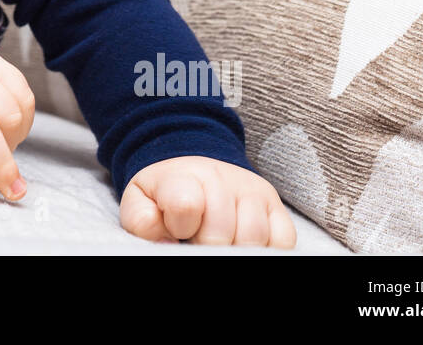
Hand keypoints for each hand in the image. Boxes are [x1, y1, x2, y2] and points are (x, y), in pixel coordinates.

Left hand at [120, 156, 297, 247]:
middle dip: (205, 245)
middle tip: (196, 239)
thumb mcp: (140, 202)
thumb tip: (164, 240)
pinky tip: (242, 244)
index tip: (176, 229)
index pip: (186, 205)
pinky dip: (266, 250)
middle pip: (221, 231)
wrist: (192, 171)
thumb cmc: (164, 195)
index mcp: (183, 176)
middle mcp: (222, 177)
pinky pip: (282, 240)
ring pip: (253, 238)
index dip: (180, 227)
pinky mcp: (275, 206)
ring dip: (234, 249)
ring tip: (217, 242)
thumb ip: (141, 220)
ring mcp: (252, 191)